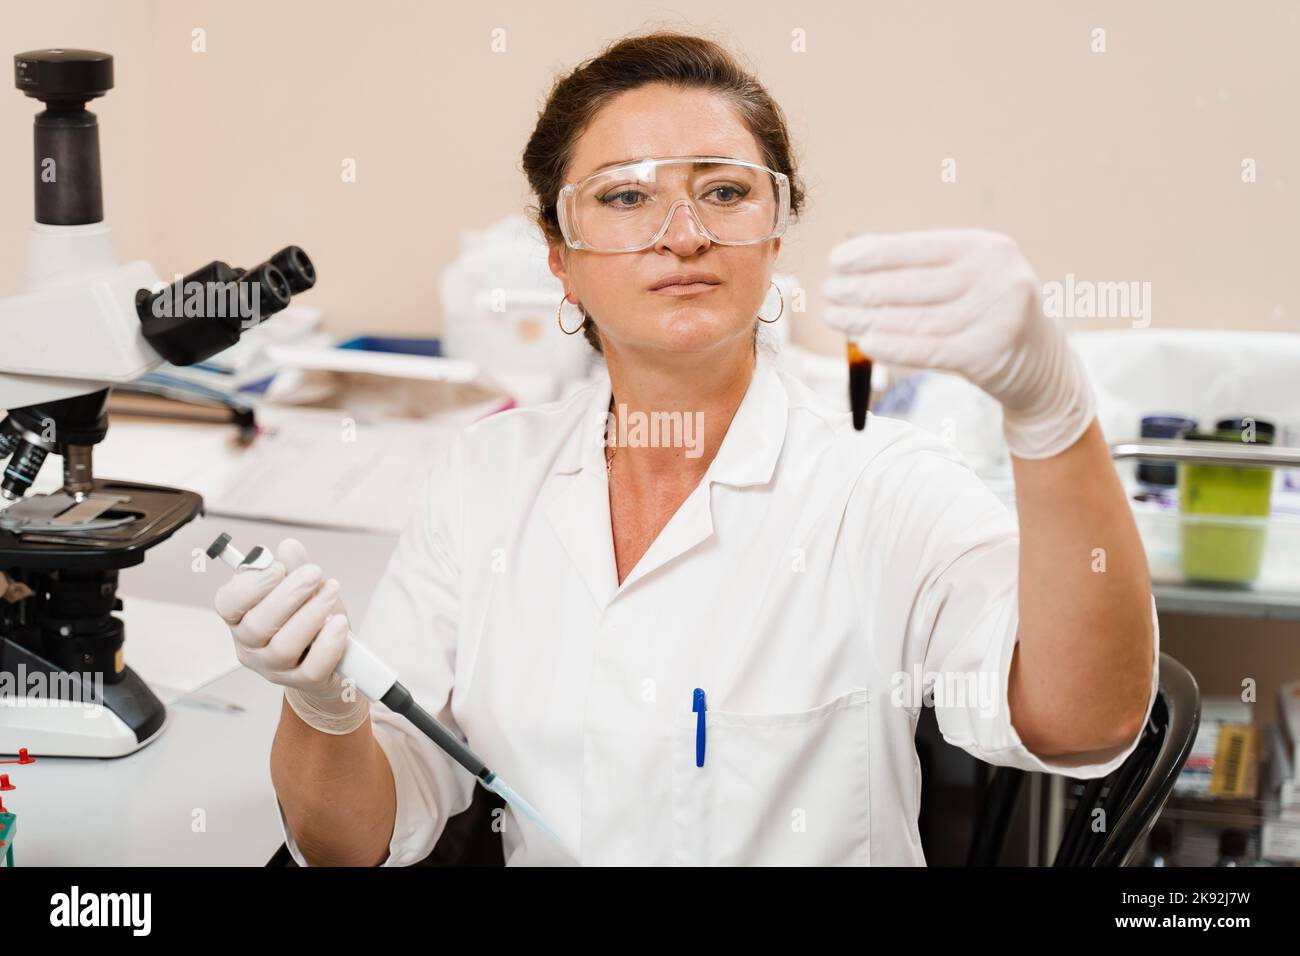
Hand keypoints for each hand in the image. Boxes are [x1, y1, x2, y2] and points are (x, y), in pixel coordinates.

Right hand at [213, 537, 366, 733]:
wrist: (332, 660)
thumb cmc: (310, 620)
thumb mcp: (303, 589)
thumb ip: (294, 567)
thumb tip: (288, 547)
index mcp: (241, 619)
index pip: (227, 604)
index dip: (249, 586)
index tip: (277, 568)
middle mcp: (251, 647)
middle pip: (257, 626)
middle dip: (288, 595)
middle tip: (314, 572)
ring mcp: (275, 669)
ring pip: (284, 646)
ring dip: (311, 614)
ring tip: (332, 591)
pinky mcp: (303, 683)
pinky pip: (312, 667)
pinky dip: (328, 643)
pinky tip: (339, 623)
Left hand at [821, 228, 1094, 458]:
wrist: (1040, 365)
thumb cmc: (986, 315)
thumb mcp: (966, 281)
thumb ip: (921, 271)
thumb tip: (854, 265)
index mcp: (986, 248)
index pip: (920, 248)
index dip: (875, 253)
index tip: (838, 260)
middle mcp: (997, 276)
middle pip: (914, 285)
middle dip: (864, 289)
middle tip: (828, 292)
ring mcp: (998, 315)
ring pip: (918, 319)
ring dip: (869, 320)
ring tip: (835, 318)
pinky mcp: (991, 354)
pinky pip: (931, 350)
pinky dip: (895, 347)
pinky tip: (865, 343)